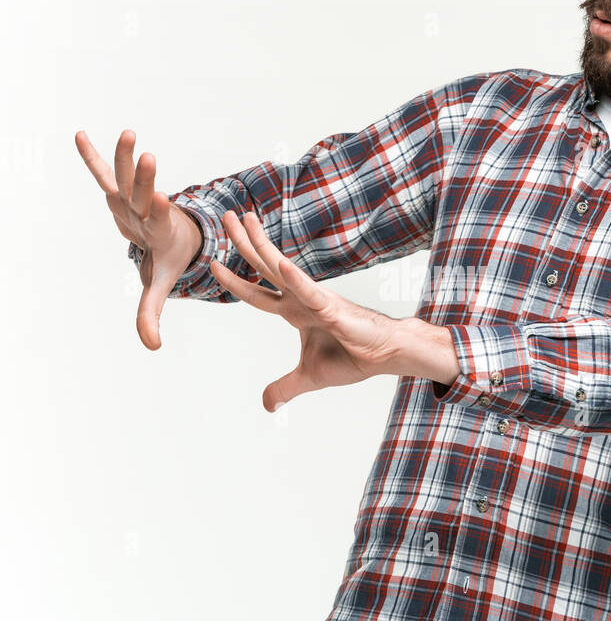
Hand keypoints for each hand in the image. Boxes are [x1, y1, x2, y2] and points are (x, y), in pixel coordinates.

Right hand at [75, 128, 202, 349]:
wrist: (178, 234)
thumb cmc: (169, 256)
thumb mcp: (162, 282)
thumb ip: (152, 312)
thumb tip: (153, 347)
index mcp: (158, 231)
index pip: (159, 219)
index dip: (158, 209)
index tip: (160, 197)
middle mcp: (146, 210)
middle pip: (143, 192)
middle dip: (144, 177)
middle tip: (149, 156)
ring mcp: (133, 198)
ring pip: (127, 177)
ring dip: (124, 157)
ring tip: (129, 133)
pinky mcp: (120, 191)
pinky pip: (103, 172)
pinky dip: (92, 156)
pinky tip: (78, 134)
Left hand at [213, 209, 458, 409]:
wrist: (387, 353)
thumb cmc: (353, 357)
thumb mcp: (309, 377)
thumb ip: (285, 388)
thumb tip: (266, 405)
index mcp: (294, 312)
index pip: (256, 293)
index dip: (234, 280)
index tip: (213, 263)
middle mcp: (300, 298)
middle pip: (263, 266)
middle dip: (243, 241)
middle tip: (226, 214)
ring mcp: (315, 299)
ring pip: (281, 267)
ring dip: (261, 244)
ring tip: (245, 220)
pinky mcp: (332, 307)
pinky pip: (310, 292)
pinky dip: (295, 279)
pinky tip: (282, 264)